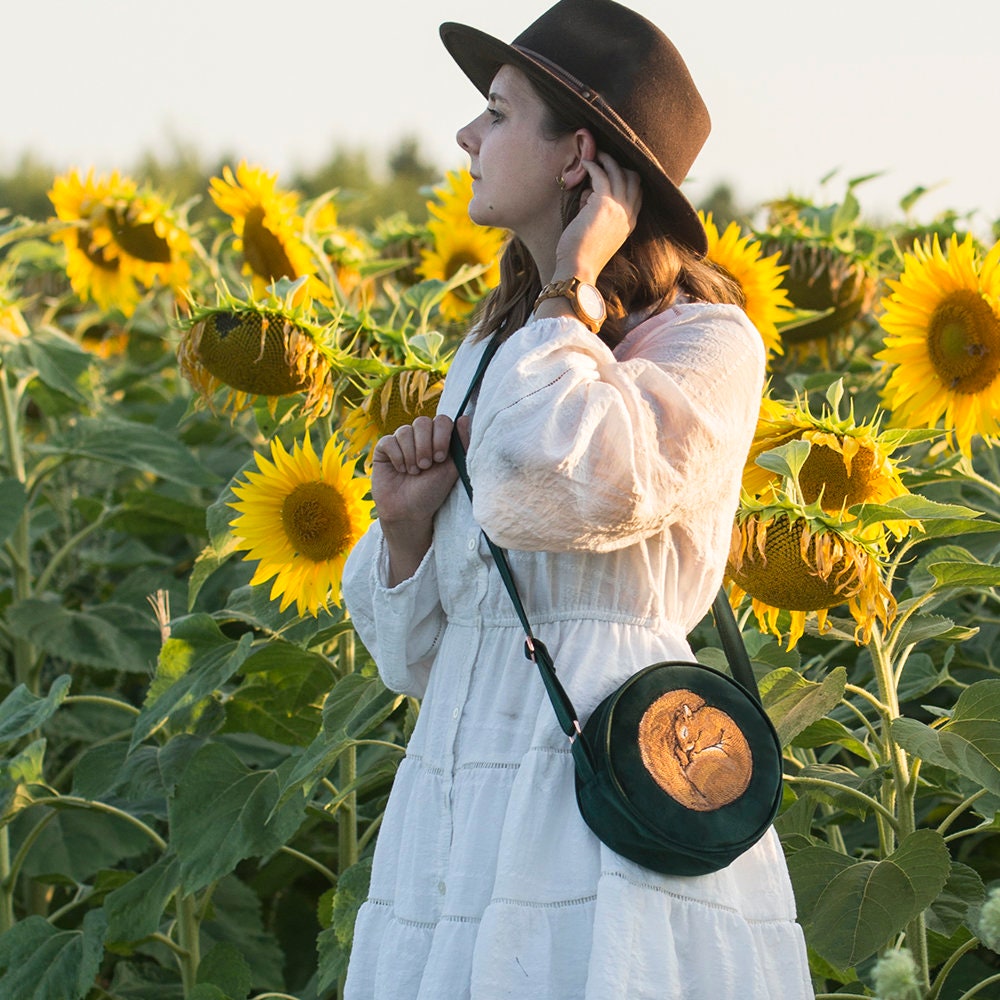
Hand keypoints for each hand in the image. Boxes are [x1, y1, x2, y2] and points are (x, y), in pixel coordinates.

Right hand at [371, 414, 469, 583]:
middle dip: (425, 446)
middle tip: (426, 466)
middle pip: (422, 422)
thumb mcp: (453, 469)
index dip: (441, 436)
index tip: (441, 458)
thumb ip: (462, 444)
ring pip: (404, 431)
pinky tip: (400, 470)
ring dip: (411, 454)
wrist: (409, 511)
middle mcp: (420, 437)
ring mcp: (401, 441)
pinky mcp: (384, 449)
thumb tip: (465, 418)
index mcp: (438, 439)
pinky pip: (389, 441)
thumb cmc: (432, 492)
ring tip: (414, 472)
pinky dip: (397, 457)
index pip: (441, 420)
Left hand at [554, 151, 642, 282]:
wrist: (579, 269)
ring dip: (607, 160)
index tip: (616, 170)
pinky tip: (586, 163)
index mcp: (629, 223)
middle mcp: (628, 214)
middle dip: (621, 165)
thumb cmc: (582, 256)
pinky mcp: (603, 204)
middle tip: (606, 157)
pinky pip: (601, 175)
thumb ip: (598, 213)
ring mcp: (618, 208)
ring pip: (619, 173)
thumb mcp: (598, 232)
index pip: (638, 193)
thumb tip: (588, 195)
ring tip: (595, 154)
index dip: (628, 178)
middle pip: (633, 179)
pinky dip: (594, 166)